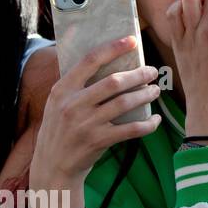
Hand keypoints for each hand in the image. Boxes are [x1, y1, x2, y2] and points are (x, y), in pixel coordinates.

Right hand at [30, 36, 159, 182]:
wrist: (52, 166)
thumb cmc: (61, 129)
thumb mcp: (57, 104)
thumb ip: (76, 85)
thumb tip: (107, 60)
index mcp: (61, 90)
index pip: (89, 61)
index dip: (113, 48)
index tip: (132, 40)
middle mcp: (72, 105)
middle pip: (114, 82)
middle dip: (139, 74)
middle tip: (153, 71)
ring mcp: (85, 124)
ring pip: (125, 103)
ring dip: (146, 95)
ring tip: (155, 91)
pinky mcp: (98, 141)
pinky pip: (131, 129)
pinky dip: (148, 124)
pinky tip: (155, 120)